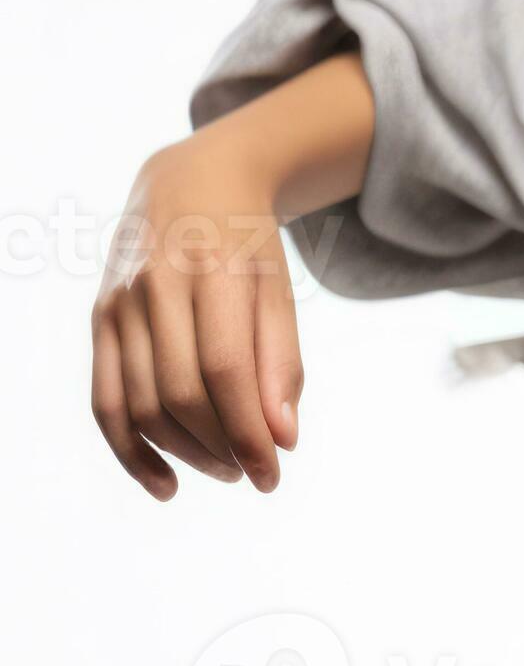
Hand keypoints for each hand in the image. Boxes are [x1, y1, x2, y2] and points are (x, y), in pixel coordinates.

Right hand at [92, 135, 303, 499]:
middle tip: (256, 474)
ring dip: (184, 453)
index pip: (226, 371)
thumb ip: (283, 363)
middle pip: (180, 394)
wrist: (190, 181)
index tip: (276, 473)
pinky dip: (130, 450)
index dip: (249, 431)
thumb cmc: (247, 241)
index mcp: (210, 272)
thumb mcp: (278, 290)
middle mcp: (152, 288)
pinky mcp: (98, 321)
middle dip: (221, 447)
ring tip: (227, 470)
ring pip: (140, 404)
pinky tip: (165, 483)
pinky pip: (104, 400)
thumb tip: (284, 440)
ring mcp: (116, 305)